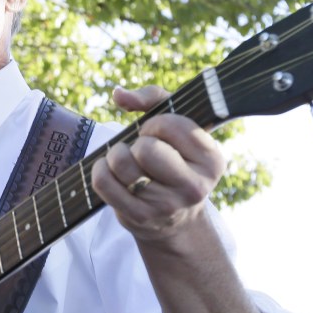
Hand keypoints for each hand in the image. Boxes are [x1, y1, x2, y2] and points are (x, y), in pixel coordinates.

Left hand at [91, 85, 225, 248]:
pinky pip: (103, 182)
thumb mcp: (178, 125)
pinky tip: (111, 171)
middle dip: (136, 142)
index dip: (155, 124)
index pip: (170, 125)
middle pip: (145, 149)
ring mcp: (166, 206)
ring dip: (116, 154)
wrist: (176, 217)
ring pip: (121, 163)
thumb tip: (119, 95)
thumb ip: (153, 98)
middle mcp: (195, 187)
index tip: (158, 134)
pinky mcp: (139, 217)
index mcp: (212, 160)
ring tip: (126, 160)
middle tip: (141, 149)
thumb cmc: (175, 158)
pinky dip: (100, 170)